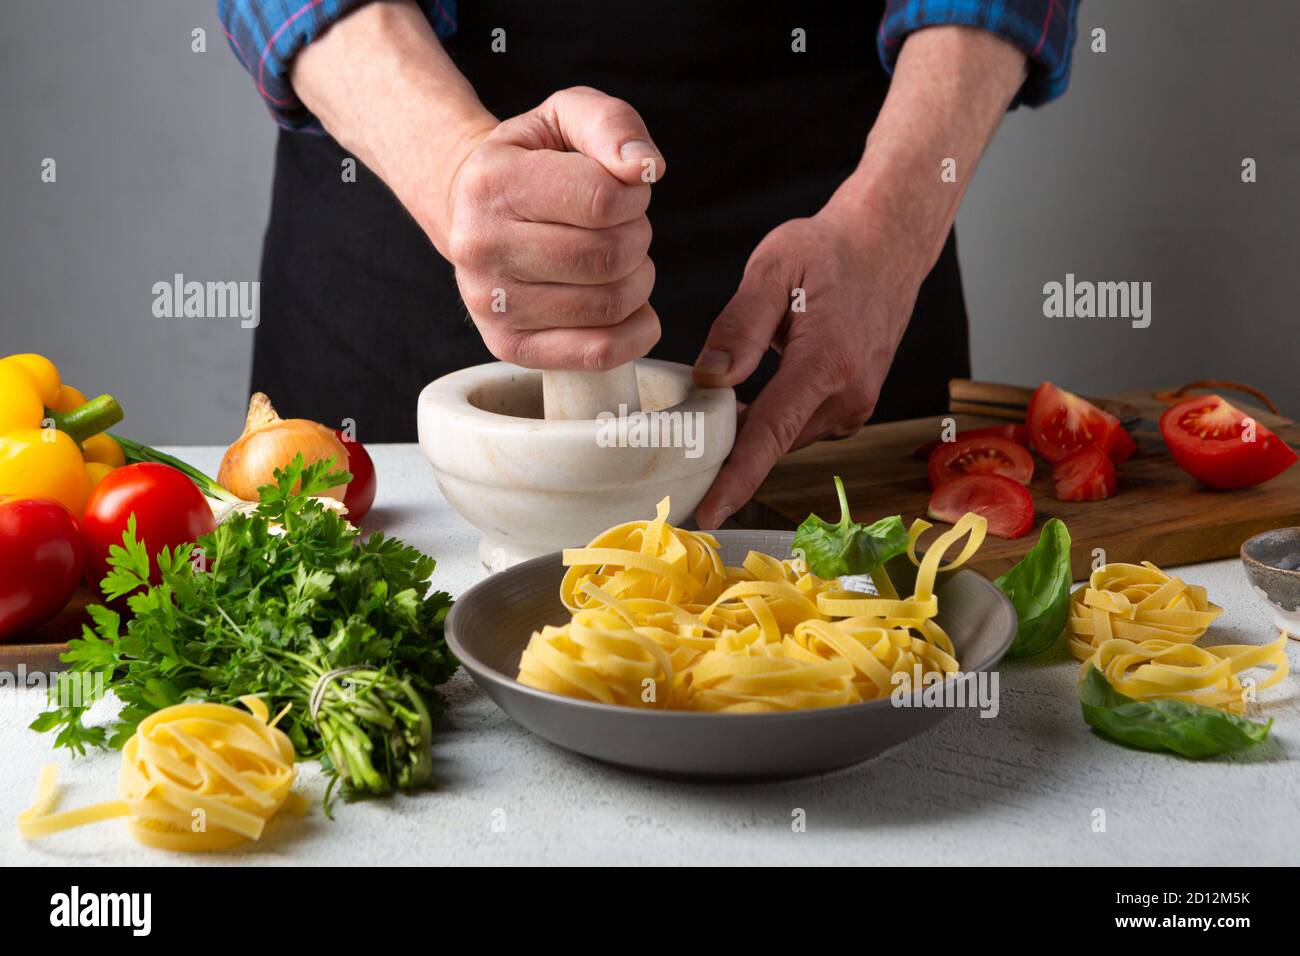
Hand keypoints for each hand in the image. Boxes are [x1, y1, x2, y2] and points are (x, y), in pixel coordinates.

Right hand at [433, 88, 666, 369]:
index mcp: (492, 183)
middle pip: (609, 256)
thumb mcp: (565, 118)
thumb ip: (612, 125)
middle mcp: (481, 247)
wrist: (473, 211)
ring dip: (638, 281)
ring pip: (610, 304)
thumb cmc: (533, 162)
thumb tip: (644, 169)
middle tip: (623, 228)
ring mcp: (491, 304)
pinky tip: (627, 305)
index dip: (634, 196)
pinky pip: (600, 353)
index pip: (603, 199)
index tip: (622, 192)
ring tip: (616, 261)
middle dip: (638, 238)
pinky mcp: (509, 346)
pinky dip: (636, 330)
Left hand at [692, 208, 923, 528]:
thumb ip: (740, 325)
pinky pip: (802, 426)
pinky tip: (752, 395)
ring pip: (786, 437)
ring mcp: (856, 404)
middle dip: (728, 450)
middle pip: (773, 443)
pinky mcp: (854, 405)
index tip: (709, 514)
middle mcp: (847, 395)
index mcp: (826, 364)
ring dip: (751, 431)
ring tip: (714, 407)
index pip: (770, 435)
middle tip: (678, 440)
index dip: (736, 479)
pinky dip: (774, 420)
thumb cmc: (830, 250)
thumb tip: (709, 377)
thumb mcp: (774, 269)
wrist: (887, 244)